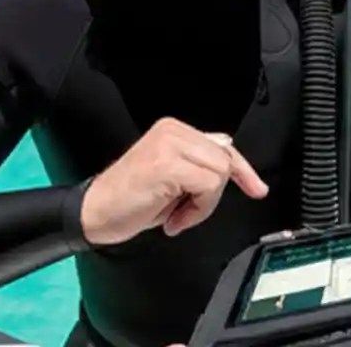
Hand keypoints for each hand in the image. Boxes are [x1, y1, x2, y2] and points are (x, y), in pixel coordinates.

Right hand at [79, 117, 268, 245]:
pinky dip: (198, 209)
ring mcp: (169, 145)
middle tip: (185, 212)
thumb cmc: (129, 201)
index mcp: (173, 130)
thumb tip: (227, 152)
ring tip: (176, 214)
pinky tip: (172, 219)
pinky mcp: (166, 164)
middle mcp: (172, 131)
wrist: (93, 214)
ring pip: (219, 172)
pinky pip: (208, 185)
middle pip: (224, 160)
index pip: (222, 145)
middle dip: (213, 195)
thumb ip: (197, 162)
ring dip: (204, 204)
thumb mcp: (172, 178)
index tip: (257, 188)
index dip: (243, 170)